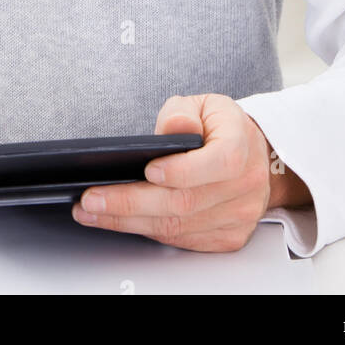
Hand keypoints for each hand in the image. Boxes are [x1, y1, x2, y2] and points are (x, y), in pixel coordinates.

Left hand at [71, 94, 312, 251]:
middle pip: (186, 202)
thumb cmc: (220, 128)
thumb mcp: (202, 104)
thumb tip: (173, 127)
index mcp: (241, 145)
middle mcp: (245, 186)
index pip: (219, 162)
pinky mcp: (228, 237)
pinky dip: (147, 231)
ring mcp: (239, 216)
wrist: (253, 157)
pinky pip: (182, 240)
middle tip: (93, 199)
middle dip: (132, 202)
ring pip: (179, 227)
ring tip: (92, 212)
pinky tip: (119, 221)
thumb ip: (183, 112)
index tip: (147, 171)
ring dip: (129, 222)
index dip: (182, 170)